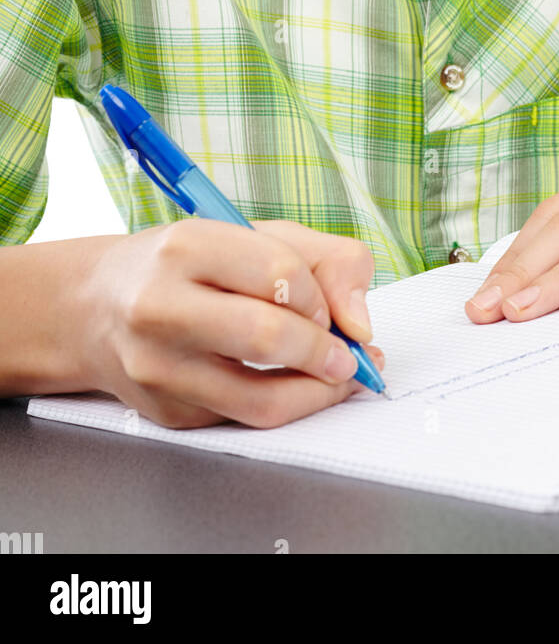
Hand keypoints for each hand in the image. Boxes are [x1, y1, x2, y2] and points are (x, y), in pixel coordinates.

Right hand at [79, 218, 384, 429]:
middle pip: (267, 337)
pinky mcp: (165, 411)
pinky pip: (244, 421)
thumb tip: (361, 324)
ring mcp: (157, 366)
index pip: (280, 274)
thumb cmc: (191, 265)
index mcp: (186, 246)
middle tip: (347, 356)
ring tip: (334, 376)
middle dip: (326, 352)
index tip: (330, 309)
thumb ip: (328, 261)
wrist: (98, 306)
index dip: (321, 298)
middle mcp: (160, 305)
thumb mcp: (258, 236)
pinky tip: (292, 385)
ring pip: (260, 399)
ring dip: (316, 392)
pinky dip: (283, 406)